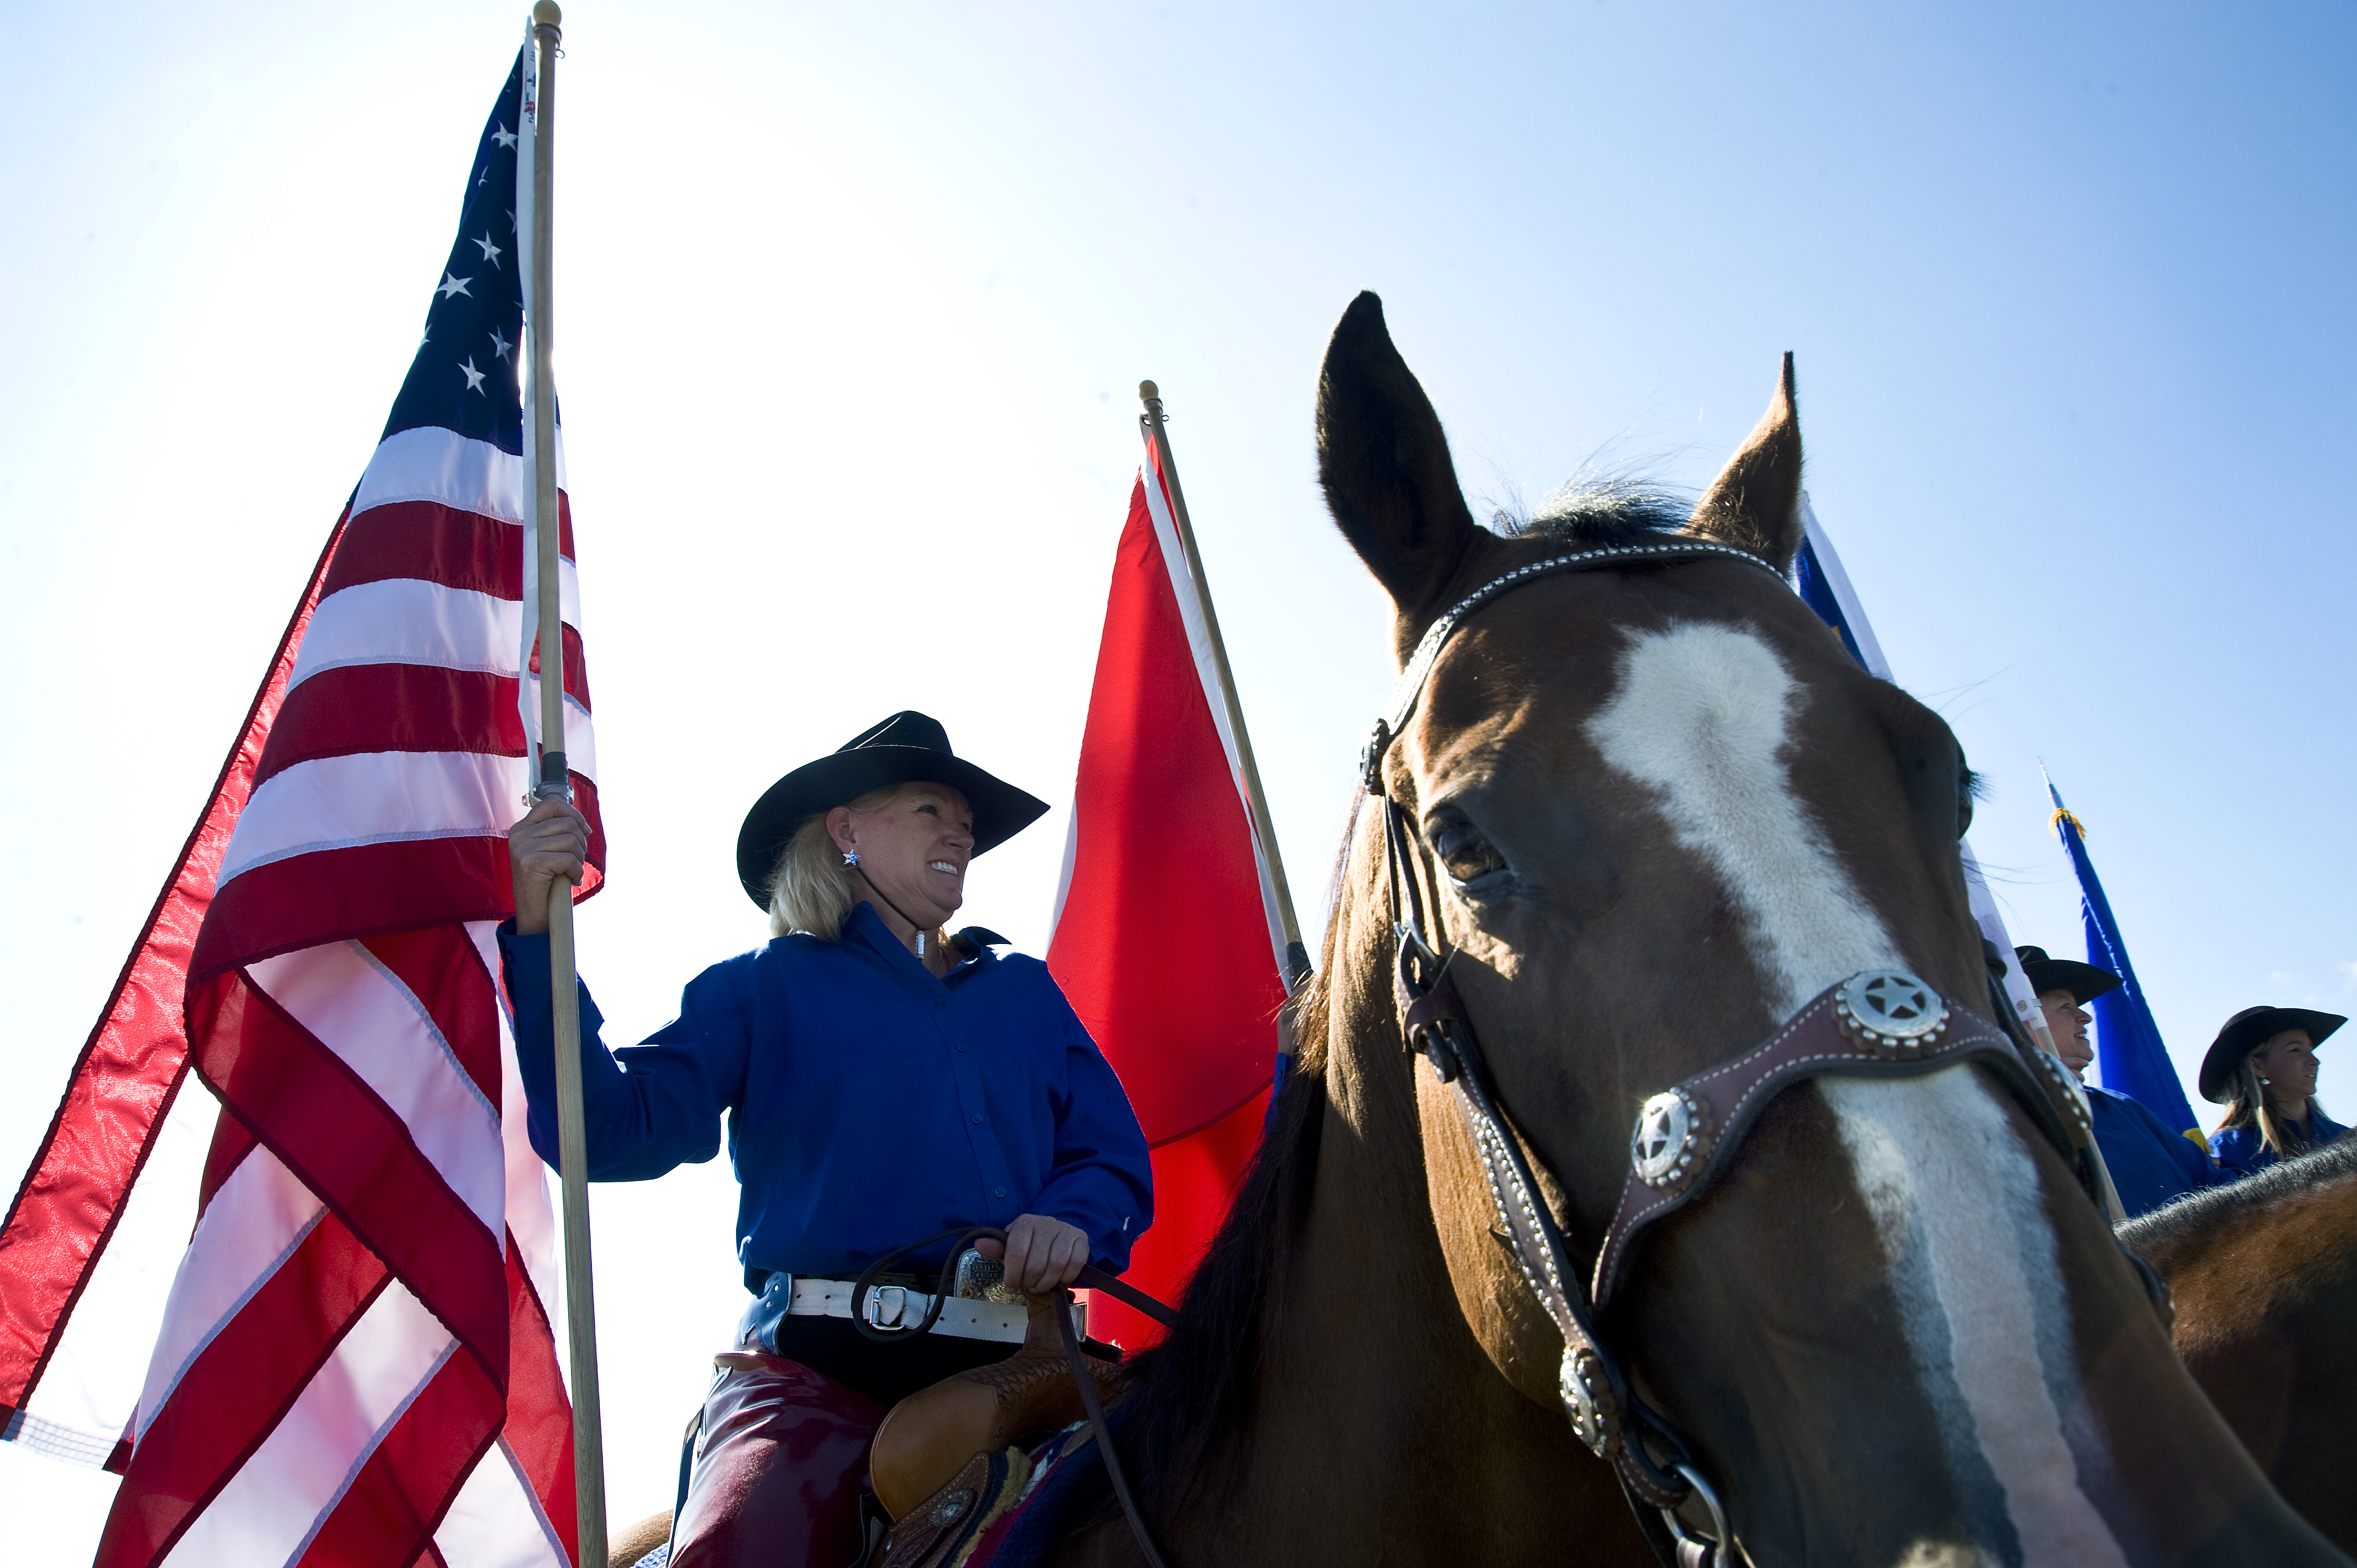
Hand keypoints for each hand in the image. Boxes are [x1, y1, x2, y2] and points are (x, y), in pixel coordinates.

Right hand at [507, 798, 588, 934]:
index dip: (573, 814)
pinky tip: (571, 881)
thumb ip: (556, 833)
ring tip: (571, 871)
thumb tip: (582, 824)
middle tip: (575, 861)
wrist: (533, 914)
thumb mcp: (547, 851)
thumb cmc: (545, 882)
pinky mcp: (531, 862)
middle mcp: (519, 835)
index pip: (551, 804)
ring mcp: (523, 848)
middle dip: (580, 843)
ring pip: (570, 840)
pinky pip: (569, 859)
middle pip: (567, 823)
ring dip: (579, 859)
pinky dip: (576, 871)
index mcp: (522, 828)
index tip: (584, 831)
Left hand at [976, 1213, 1090, 1294]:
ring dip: (1046, 1283)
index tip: (1011, 1287)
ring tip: (1040, 1286)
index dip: (1013, 1275)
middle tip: (1027, 1287)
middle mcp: (1047, 1223)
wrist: (1055, 1235)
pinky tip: (1058, 1280)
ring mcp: (1066, 1230)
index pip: (1016, 1252)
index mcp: (1025, 1222)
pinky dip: (1065, 1278)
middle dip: (1029, 1282)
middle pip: (1036, 1263)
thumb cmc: (1030, 1244)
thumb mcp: (1011, 1245)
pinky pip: (1074, 1265)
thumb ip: (996, 1249)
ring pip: (1056, 1265)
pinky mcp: (1081, 1240)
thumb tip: (979, 1245)